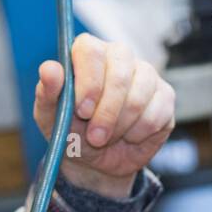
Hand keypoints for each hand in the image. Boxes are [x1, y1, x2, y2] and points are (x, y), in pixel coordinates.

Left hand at [33, 33, 175, 196]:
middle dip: (106, 112)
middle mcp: (119, 57)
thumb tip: (49, 69)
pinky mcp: (165, 96)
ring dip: (119, 127)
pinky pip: (156, 115)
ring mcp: (146, 74)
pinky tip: (128, 137)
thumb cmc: (71, 133)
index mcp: (88, 54)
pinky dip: (137, 134)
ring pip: (138, 97)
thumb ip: (47, 93)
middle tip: (94, 137)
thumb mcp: (51, 118)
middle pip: (120, 74)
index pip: (91, 50)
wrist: (96, 161)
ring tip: (106, 138)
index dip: (89, 82)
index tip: (82, 111)